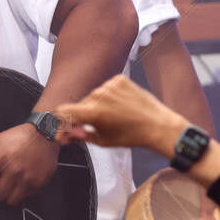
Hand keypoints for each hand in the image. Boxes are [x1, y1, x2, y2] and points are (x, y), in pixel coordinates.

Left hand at [0, 123, 58, 207]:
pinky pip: (25, 197)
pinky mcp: (39, 182)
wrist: (44, 133)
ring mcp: (27, 177)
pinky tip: (23, 180)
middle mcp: (14, 169)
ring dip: (7, 195)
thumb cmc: (18, 138)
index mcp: (0, 159)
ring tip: (10, 182)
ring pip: (10, 200)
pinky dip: (21, 192)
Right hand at [56, 74, 186, 154]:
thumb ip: (80, 135)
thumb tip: (66, 134)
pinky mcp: (120, 79)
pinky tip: (118, 106)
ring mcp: (110, 85)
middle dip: (80, 116)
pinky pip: (106, 88)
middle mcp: (99, 95)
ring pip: (93, 96)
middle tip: (87, 128)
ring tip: (110, 117)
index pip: (63, 110)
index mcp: (92, 112)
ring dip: (96, 106)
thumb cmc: (132, 136)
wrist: (159, 126)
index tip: (64, 128)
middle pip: (79, 104)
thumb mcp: (102, 140)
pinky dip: (109, 97)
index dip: (60, 121)